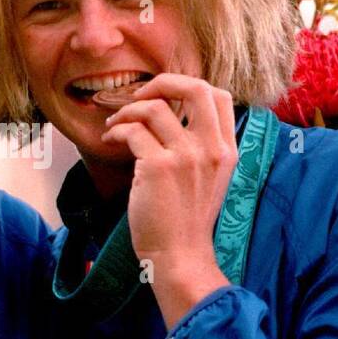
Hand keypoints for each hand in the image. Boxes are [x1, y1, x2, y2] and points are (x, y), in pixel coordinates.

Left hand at [100, 74, 238, 327]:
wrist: (179, 256)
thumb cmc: (186, 221)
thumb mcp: (208, 179)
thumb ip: (200, 148)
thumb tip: (172, 115)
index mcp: (226, 150)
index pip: (220, 96)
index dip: (190, 86)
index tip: (166, 96)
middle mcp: (211, 149)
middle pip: (195, 87)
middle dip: (162, 82)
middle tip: (139, 95)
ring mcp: (186, 156)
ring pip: (154, 107)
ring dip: (127, 110)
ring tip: (115, 124)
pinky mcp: (158, 167)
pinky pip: (132, 131)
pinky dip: (116, 130)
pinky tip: (110, 139)